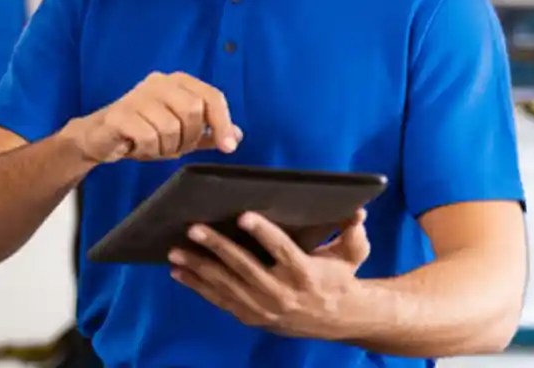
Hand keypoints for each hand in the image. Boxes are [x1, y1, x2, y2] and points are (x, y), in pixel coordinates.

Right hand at [63, 71, 241, 163]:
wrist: (99, 138)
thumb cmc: (142, 132)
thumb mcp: (181, 134)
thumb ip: (208, 133)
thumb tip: (238, 134)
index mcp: (178, 82)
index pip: (212, 97)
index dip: (223, 123)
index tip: (229, 147)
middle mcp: (159, 82)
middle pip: (193, 111)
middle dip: (189, 137)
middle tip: (175, 146)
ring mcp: (138, 95)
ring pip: (171, 127)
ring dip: (166, 147)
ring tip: (153, 146)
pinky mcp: (120, 113)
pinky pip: (148, 137)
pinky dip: (148, 150)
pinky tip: (138, 147)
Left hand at [169, 209, 370, 340]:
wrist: (338, 321)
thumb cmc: (340, 279)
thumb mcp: (353, 256)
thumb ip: (353, 235)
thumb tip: (357, 212)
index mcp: (305, 273)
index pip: (281, 249)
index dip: (262, 231)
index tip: (243, 215)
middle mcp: (282, 293)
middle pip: (244, 266)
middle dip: (217, 246)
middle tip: (194, 228)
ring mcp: (264, 308)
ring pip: (226, 285)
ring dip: (199, 267)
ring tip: (176, 251)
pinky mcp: (251, 316)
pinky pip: (220, 300)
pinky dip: (198, 286)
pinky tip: (179, 272)